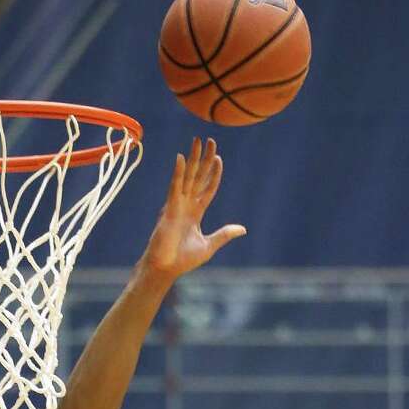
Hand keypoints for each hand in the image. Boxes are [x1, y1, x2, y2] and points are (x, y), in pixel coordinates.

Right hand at [142, 138, 245, 280]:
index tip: (219, 158)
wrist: (165, 268)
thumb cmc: (183, 259)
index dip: (213, 174)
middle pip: (198, 177)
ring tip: (198, 141)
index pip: (207, 188)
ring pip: (188, 176)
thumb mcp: (209, 245)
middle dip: (205, 159)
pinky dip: (178, 173)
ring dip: (194, 158)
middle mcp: (186, 205)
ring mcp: (177, 204)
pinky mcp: (169, 208)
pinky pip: (175, 187)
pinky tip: (181, 158)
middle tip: (211, 141)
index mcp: (196, 212)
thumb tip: (243, 229)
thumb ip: (224, 234)